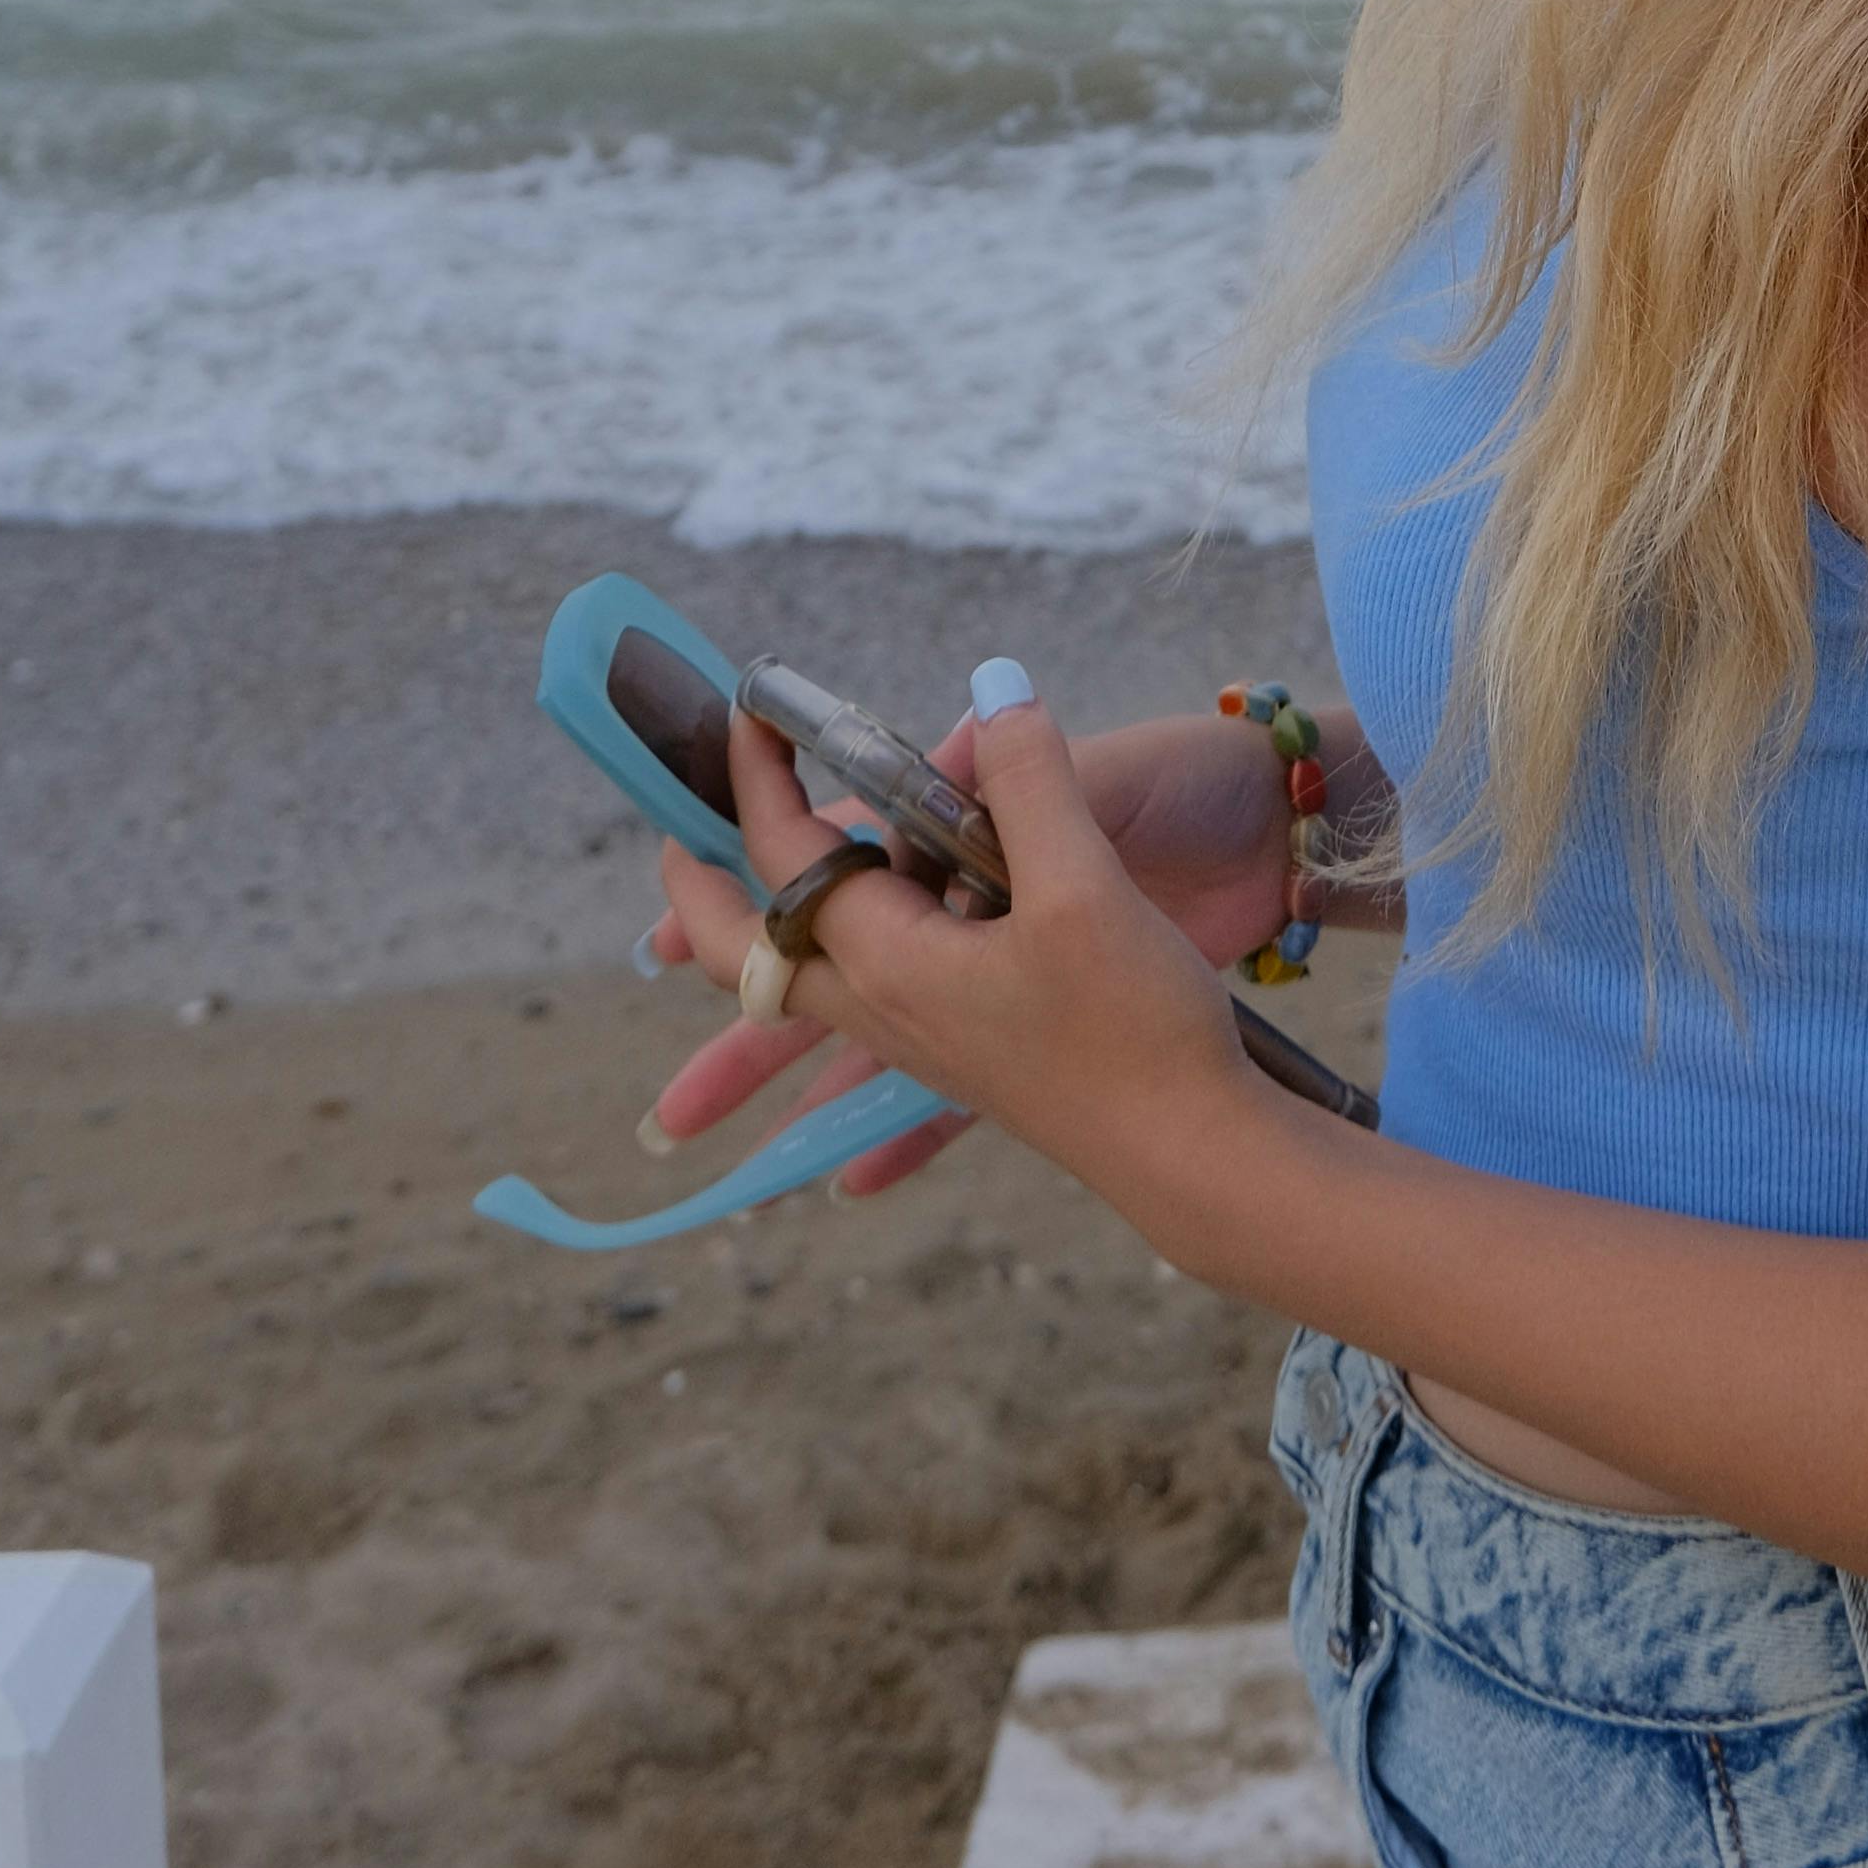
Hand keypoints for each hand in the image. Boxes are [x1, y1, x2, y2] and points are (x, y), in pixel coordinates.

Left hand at [646, 691, 1243, 1216]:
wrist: (1195, 1150)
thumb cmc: (1134, 1022)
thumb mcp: (1086, 883)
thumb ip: (1031, 782)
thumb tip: (996, 689)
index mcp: (895, 958)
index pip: (796, 854)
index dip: (762, 779)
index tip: (748, 711)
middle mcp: (892, 1005)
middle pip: (755, 956)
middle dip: (698, 905)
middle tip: (671, 849)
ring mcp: (932, 1041)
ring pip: (809, 1003)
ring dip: (750, 972)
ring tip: (687, 954)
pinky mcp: (978, 1064)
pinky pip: (883, 1074)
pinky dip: (850, 1107)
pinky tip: (851, 1177)